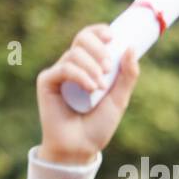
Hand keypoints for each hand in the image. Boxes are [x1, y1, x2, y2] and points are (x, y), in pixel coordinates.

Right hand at [36, 26, 139, 165]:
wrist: (81, 147)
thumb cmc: (99, 125)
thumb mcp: (119, 99)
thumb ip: (127, 75)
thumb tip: (131, 47)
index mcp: (89, 66)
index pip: (90, 38)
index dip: (99, 31)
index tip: (112, 36)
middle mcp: (73, 66)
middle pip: (81, 39)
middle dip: (98, 49)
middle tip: (109, 69)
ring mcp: (59, 73)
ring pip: (75, 54)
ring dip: (92, 68)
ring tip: (100, 87)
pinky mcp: (47, 82)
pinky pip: (64, 68)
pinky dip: (80, 76)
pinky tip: (90, 88)